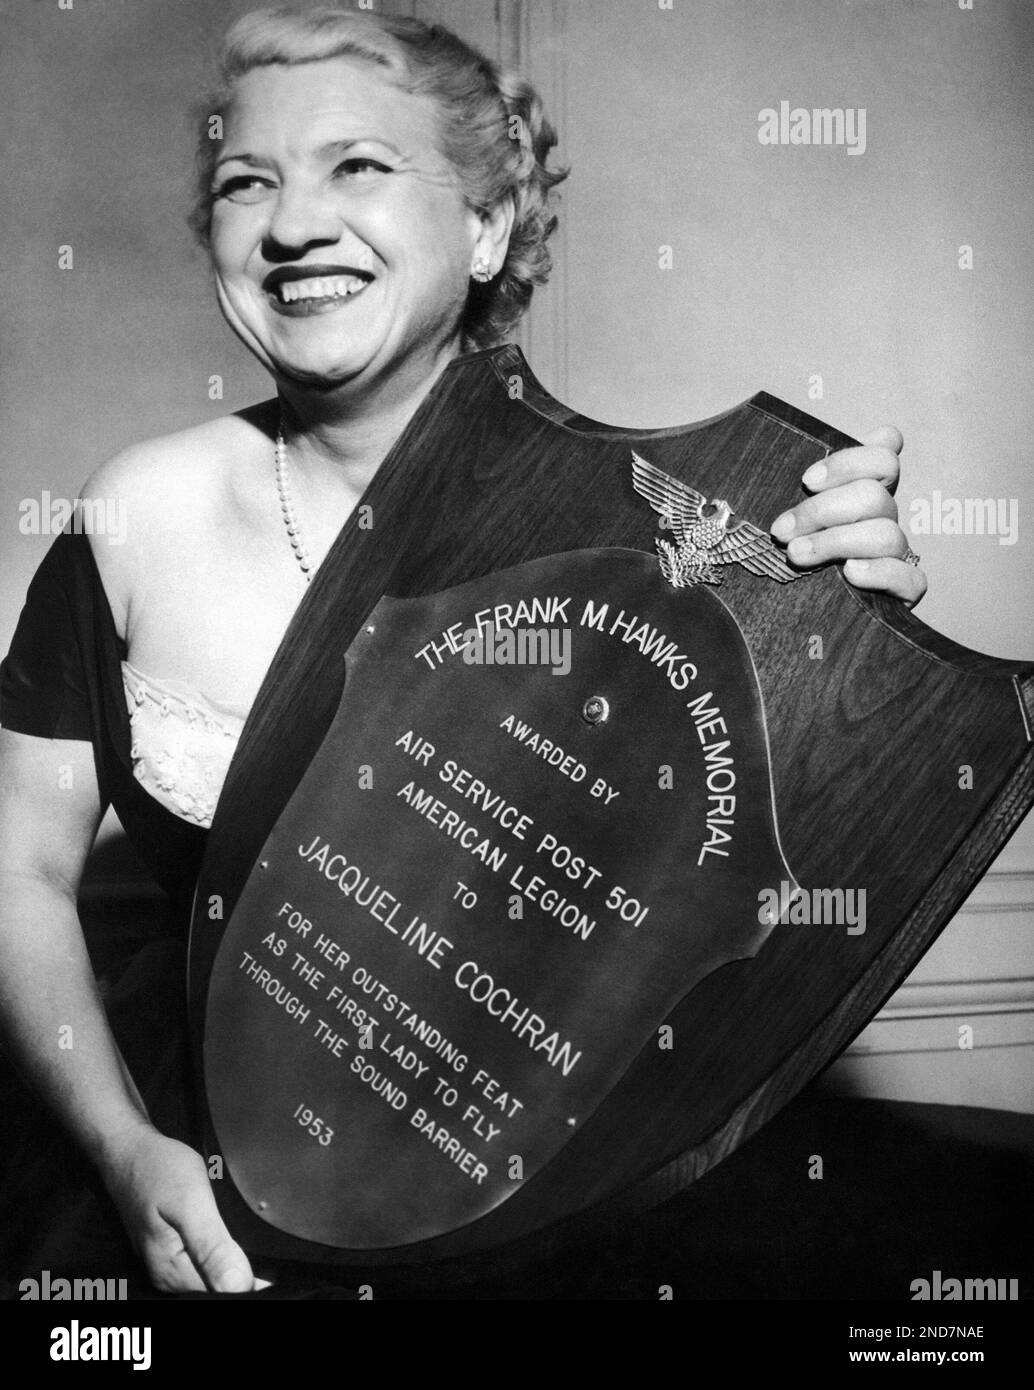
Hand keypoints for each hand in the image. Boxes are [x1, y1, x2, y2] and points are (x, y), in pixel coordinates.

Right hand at [102, 1125, 263, 1293]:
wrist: (130, 1150)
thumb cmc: (156, 1169)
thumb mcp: (191, 1202)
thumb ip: (213, 1247)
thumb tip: (238, 1285)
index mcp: (170, 1271)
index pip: (220, 1293)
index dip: (246, 1279)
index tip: (254, 1255)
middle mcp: (166, 1277)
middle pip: (216, 1287)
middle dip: (235, 1267)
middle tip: (231, 1226)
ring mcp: (166, 1267)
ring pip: (211, 1277)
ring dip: (226, 1257)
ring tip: (223, 1223)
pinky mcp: (170, 1254)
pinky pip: (202, 1264)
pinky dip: (216, 1250)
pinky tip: (217, 1230)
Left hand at [770, 426, 925, 606]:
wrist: (806, 615)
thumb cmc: (795, 551)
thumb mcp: (792, 514)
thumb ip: (803, 485)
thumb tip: (813, 460)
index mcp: (866, 491)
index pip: (884, 456)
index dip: (849, 463)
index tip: (807, 479)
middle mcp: (885, 518)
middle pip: (873, 497)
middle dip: (821, 511)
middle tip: (781, 530)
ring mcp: (897, 554)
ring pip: (885, 535)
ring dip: (835, 542)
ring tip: (796, 555)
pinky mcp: (904, 590)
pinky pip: (909, 578)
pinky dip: (880, 573)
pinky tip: (849, 574)